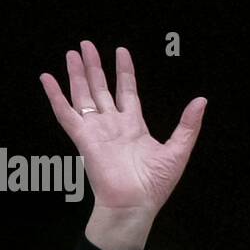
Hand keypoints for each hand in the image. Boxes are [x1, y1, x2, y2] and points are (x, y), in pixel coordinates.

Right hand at [40, 41, 205, 249]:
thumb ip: (188, 125)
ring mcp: (96, 130)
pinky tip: (47, 78)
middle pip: (101, 88)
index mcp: (134, 126)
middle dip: (95, 66)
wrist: (135, 205)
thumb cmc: (155, 185)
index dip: (124, 71)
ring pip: (84, 95)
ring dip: (77, 74)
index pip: (127, 90)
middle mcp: (113, 125)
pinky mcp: (83, 139)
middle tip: (86, 44)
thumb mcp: (178, 150)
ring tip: (72, 53)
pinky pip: (66, 113)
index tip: (121, 51)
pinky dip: (56, 96)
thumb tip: (201, 100)